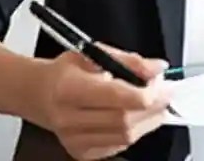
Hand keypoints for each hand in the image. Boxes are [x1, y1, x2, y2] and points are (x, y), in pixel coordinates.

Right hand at [34, 45, 171, 159]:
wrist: (38, 94)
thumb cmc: (66, 72)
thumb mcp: (94, 54)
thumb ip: (129, 60)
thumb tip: (158, 68)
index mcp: (70, 88)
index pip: (118, 97)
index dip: (148, 93)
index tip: (163, 84)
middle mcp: (69, 117)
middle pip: (125, 120)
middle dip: (153, 107)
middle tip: (165, 94)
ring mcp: (73, 139)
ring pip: (125, 136)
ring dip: (148, 121)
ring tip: (155, 105)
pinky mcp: (80, 152)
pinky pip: (118, 146)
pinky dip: (134, 132)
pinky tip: (137, 118)